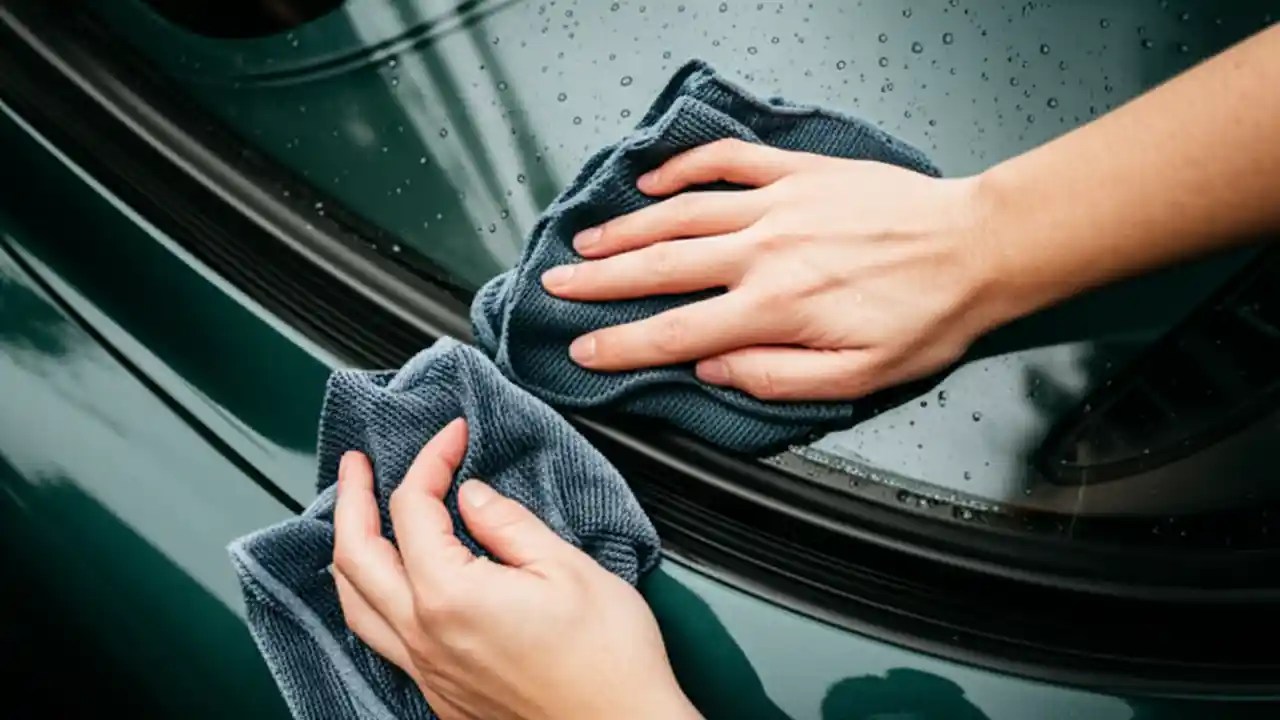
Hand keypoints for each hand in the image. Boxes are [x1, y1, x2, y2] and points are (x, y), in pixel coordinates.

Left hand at [332, 419, 699, 719]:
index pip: (414, 509)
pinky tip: (390, 585)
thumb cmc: (608, 659)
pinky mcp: (441, 694)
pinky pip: (381, 639)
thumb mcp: (567, 567)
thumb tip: (471, 496)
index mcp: (451, 595)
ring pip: (355, 603)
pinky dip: (370, 597)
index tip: (454, 436)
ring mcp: (428, 670)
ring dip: (348, 551)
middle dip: (351, 498)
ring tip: (356, 520)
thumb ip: (508, 524)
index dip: (430, 461)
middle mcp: (425, 636)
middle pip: (356, 555)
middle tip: (358, 464)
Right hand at [540, 139, 1005, 400]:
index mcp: (774, 308)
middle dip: (599, 280)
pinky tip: (654, 179)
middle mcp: (763, 251)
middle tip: (555, 286)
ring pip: (682, 212)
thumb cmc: (925, 317)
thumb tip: (712, 367)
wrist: (977, 247)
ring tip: (586, 241)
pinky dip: (685, 168)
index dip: (619, 344)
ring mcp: (778, 205)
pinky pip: (729, 162)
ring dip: (627, 229)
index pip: (674, 331)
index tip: (581, 352)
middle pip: (661, 266)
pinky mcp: (799, 173)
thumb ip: (776, 377)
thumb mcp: (858, 378)